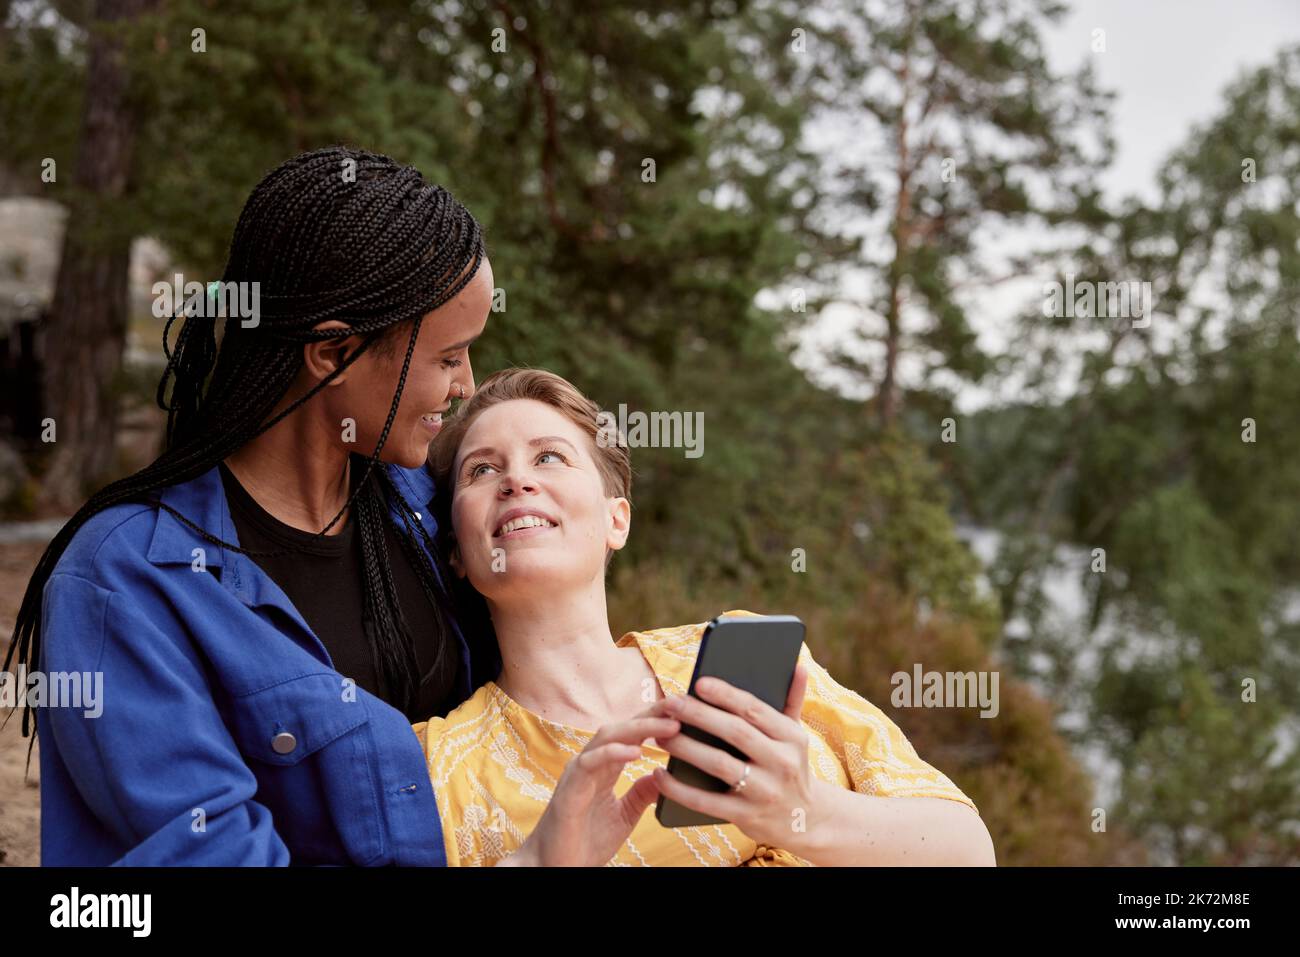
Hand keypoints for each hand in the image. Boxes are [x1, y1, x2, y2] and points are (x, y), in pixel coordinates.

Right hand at [504, 703, 679, 865]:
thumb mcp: (624, 815)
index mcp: (604, 768)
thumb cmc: (585, 842)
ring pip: (607, 736)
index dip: (655, 719)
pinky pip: (590, 762)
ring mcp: (578, 773)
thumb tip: (662, 775)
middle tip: (681, 706)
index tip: (683, 710)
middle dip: (652, 714)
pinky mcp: (569, 790)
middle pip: (622, 727)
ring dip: (640, 727)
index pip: (632, 734)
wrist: (556, 869)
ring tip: (669, 726)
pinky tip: (636, 752)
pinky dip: (613, 752)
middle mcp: (590, 764)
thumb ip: (641, 794)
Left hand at [651, 663, 814, 848]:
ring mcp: (765, 792)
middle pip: (734, 732)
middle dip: (698, 715)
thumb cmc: (790, 767)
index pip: (755, 710)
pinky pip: (706, 802)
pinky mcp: (747, 817)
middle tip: (670, 703)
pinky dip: (679, 788)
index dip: (726, 694)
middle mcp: (782, 763)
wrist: (805, 820)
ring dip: (685, 748)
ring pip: (719, 764)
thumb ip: (793, 700)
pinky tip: (660, 775)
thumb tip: (798, 666)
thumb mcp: (797, 735)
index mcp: (792, 737)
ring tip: (660, 736)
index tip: (698, 683)